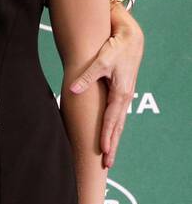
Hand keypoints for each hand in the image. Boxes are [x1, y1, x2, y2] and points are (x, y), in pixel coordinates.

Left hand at [70, 6, 143, 167]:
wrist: (130, 38)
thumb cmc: (115, 48)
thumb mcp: (101, 61)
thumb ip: (87, 76)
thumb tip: (73, 90)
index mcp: (121, 93)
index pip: (112, 120)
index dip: (107, 136)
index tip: (103, 152)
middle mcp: (124, 98)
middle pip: (117, 127)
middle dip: (112, 146)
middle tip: (107, 165)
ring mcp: (123, 97)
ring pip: (118, 123)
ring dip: (113, 140)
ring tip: (108, 157)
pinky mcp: (120, 94)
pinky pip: (116, 116)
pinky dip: (113, 129)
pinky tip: (109, 137)